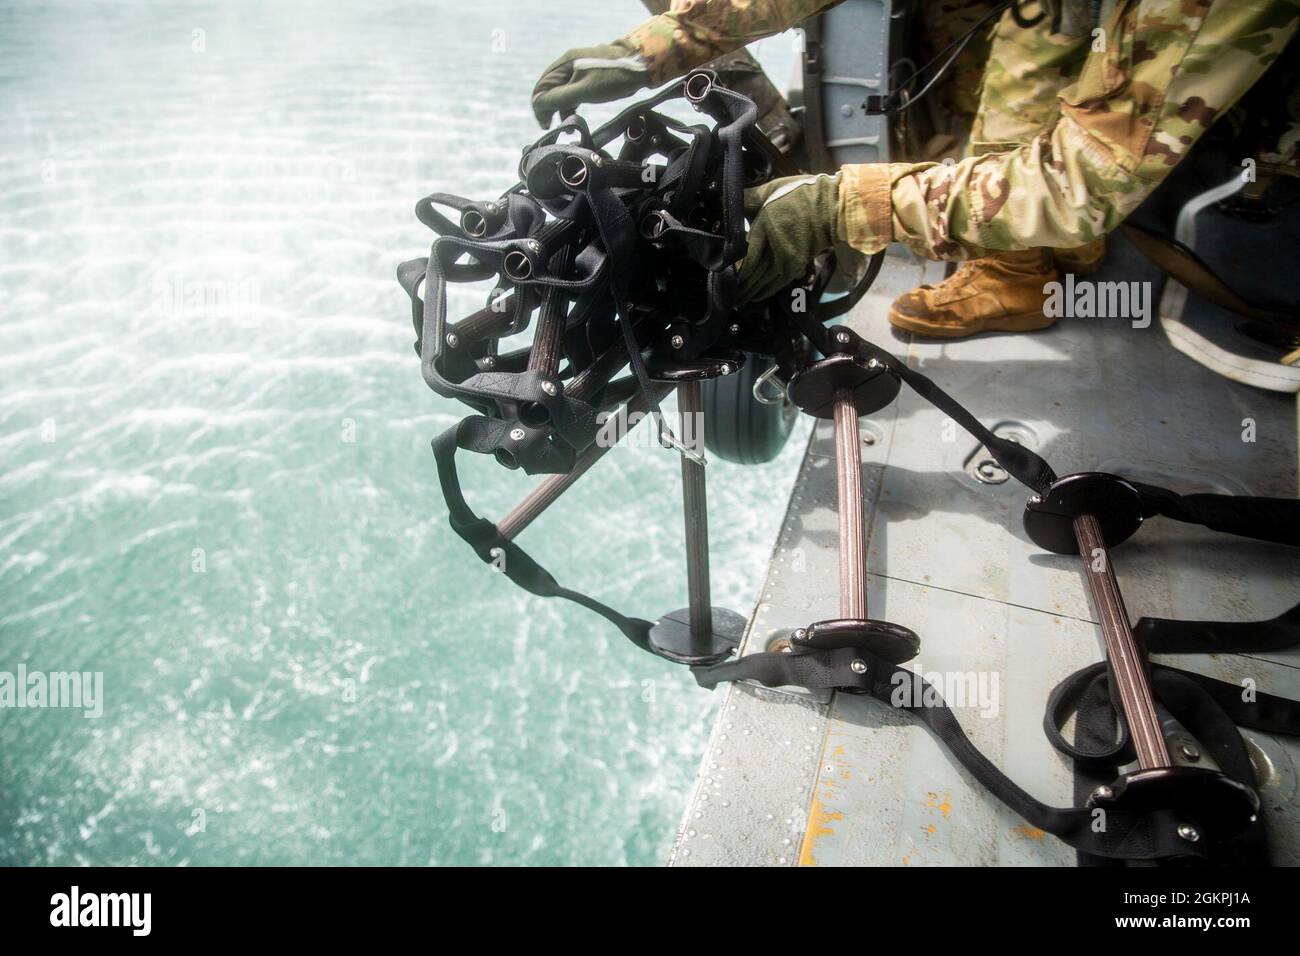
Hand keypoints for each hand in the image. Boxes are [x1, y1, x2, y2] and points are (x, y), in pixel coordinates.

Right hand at [531, 40, 648, 127]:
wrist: (640, 65)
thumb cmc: (613, 77)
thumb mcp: (584, 90)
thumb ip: (560, 98)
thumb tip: (539, 106)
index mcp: (564, 64)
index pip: (542, 87)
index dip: (540, 107)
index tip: (546, 125)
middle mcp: (569, 65)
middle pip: (549, 89)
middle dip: (548, 109)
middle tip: (551, 128)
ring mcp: (579, 70)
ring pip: (562, 92)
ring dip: (560, 109)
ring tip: (566, 127)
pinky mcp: (589, 77)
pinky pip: (573, 92)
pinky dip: (571, 105)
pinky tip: (574, 117)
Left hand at [737, 172, 841, 304]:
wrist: (831, 207)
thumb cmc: (799, 195)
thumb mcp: (769, 191)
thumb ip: (747, 199)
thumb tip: (727, 200)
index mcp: (764, 229)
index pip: (745, 258)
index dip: (733, 272)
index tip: (721, 278)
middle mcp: (774, 250)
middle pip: (752, 275)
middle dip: (738, 288)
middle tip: (724, 295)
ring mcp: (786, 262)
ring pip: (763, 284)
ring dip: (749, 294)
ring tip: (736, 301)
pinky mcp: (795, 267)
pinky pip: (776, 285)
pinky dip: (764, 292)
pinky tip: (755, 297)